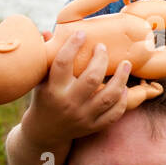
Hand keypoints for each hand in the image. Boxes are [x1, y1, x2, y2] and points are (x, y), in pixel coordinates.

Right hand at [23, 31, 132, 146]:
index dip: (73, 46)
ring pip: (108, 97)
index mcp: (53, 89)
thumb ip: (46, 58)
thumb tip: (47, 32)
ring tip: (126, 64)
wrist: (44, 132)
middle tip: (103, 48)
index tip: (82, 34)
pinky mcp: (92, 126)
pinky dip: (122, 100)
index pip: (63, 63)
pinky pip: (113, 114)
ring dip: (121, 78)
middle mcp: (69, 103)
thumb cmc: (44, 98)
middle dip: (101, 59)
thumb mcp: (40, 79)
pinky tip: (124, 88)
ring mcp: (83, 117)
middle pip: (91, 78)